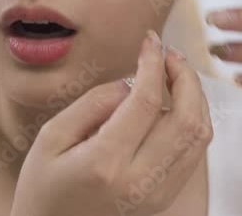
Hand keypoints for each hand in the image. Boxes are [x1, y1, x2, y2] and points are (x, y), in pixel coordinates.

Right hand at [10, 30, 212, 215]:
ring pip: (199, 137)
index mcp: (105, 163)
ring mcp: (157, 194)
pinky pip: (194, 154)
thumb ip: (92, 104)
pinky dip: (193, 122)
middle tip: (169, 54)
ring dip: (195, 98)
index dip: (153, 63)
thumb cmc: (42, 189)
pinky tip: (173, 105)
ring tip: (173, 75)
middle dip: (186, 77)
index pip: (146, 102)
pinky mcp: (164, 199)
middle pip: (187, 119)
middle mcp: (139, 182)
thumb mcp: (50, 138)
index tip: (150, 40)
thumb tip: (130, 82)